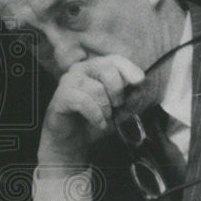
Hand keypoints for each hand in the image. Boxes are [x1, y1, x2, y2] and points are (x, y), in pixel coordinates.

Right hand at [38, 54, 144, 170]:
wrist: (72, 141)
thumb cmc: (94, 121)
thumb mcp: (120, 110)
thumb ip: (131, 98)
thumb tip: (139, 88)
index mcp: (95, 68)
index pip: (114, 59)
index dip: (129, 69)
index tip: (140, 81)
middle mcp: (80, 70)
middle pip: (106, 69)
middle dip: (117, 91)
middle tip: (116, 106)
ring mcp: (68, 81)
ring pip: (96, 88)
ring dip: (106, 108)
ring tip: (105, 118)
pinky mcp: (61, 96)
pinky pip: (84, 102)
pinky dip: (96, 115)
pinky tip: (99, 123)